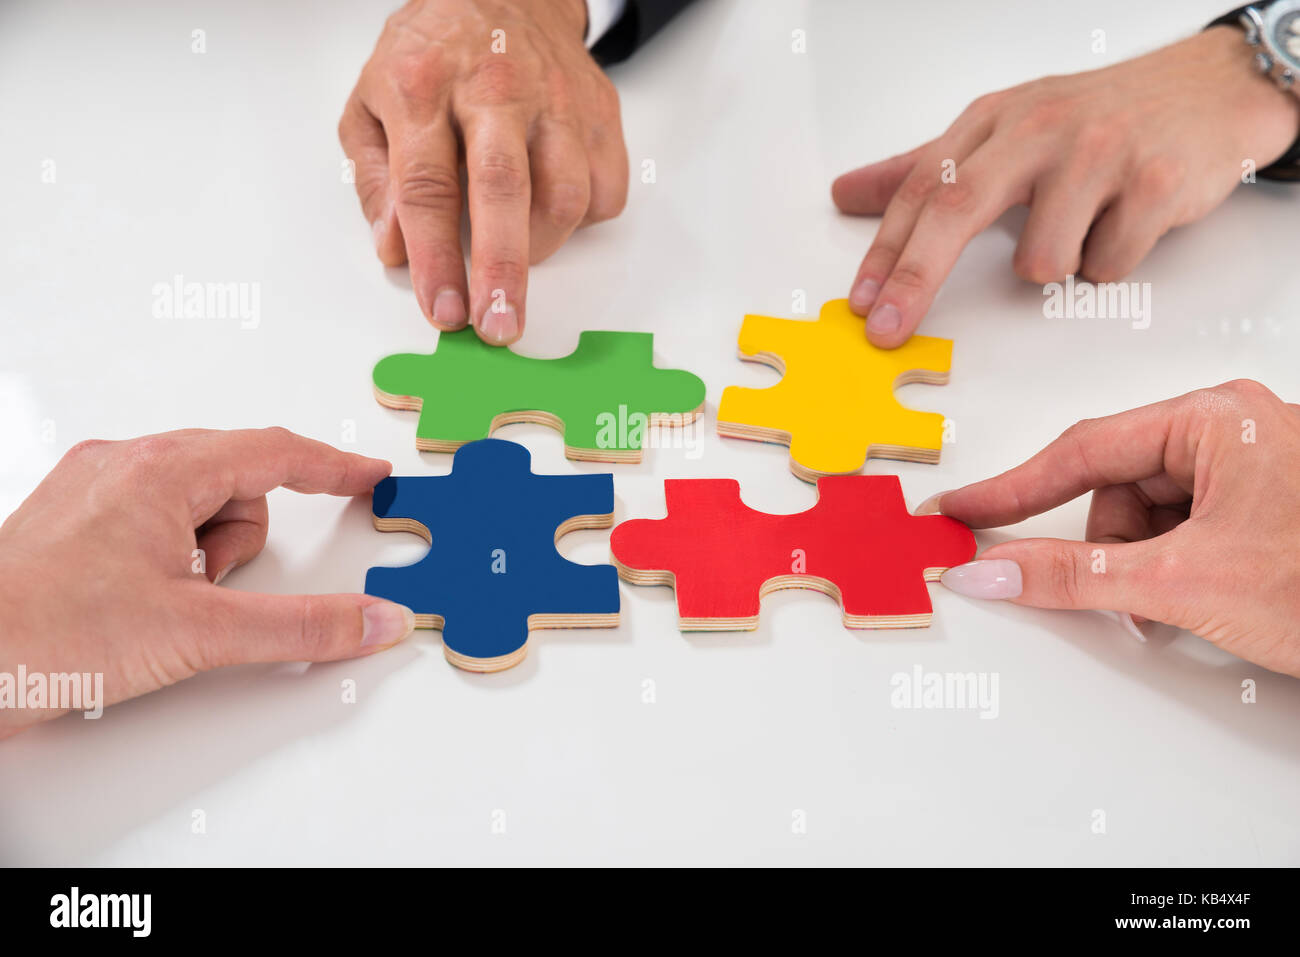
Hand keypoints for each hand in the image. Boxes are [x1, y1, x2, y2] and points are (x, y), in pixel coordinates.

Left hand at [0, 429, 414, 737]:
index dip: (333, 467)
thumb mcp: (198, 633)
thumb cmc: (45, 636)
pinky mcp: (72, 521)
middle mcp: (123, 464)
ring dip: (201, 558)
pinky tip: (138, 603)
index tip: (369, 476)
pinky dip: (169, 558)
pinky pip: (153, 522)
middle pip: (233, 484)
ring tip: (161, 608)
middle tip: (210, 593)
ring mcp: (93, 491)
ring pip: (192, 506)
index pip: (275, 452)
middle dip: (239, 542)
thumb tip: (369, 619)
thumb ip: (300, 626)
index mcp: (158, 470)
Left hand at [339, 0, 627, 344]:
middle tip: (498, 327)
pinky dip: (581, 220)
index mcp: (424, 85)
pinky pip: (605, 190)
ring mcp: (555, 99)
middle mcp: (494, 88)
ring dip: (539, 248)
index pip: (428, 187)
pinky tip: (550, 212)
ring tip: (515, 260)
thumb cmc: (434, 56)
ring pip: (565, 196)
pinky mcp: (599, 111)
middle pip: (504, 191)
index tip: (442, 311)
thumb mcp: (372, 102)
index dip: (435, 258)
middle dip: (502, 271)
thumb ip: (376, 179)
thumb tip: (395, 248)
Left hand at [833, 27, 1299, 347]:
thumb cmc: (1096, 117)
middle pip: (958, 209)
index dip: (886, 251)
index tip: (862, 303)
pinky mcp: (1155, 183)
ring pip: (1042, 260)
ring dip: (1056, 266)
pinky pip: (1106, 267)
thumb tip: (848, 195)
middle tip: (889, 328)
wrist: (1210, 89)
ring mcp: (1100, 153)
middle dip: (916, 278)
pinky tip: (1122, 224)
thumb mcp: (1003, 130)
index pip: (923, 188)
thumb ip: (926, 169)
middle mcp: (1041, 129)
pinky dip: (1109, 263)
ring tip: (1081, 228)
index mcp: (996, 120)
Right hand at [926, 380, 1299, 676]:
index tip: (959, 509)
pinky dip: (1173, 573)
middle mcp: (1229, 431)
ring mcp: (1247, 470)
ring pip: (1143, 519)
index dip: (1009, 489)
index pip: (1080, 451)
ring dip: (1144, 569)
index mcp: (1214, 417)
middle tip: (1135, 593)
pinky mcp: (1257, 508)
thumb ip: (1075, 575)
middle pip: (1114, 491)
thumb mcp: (1187, 582)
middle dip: (1111, 551)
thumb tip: (1000, 568)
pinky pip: (1176, 533)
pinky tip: (1209, 599)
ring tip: (1193, 602)